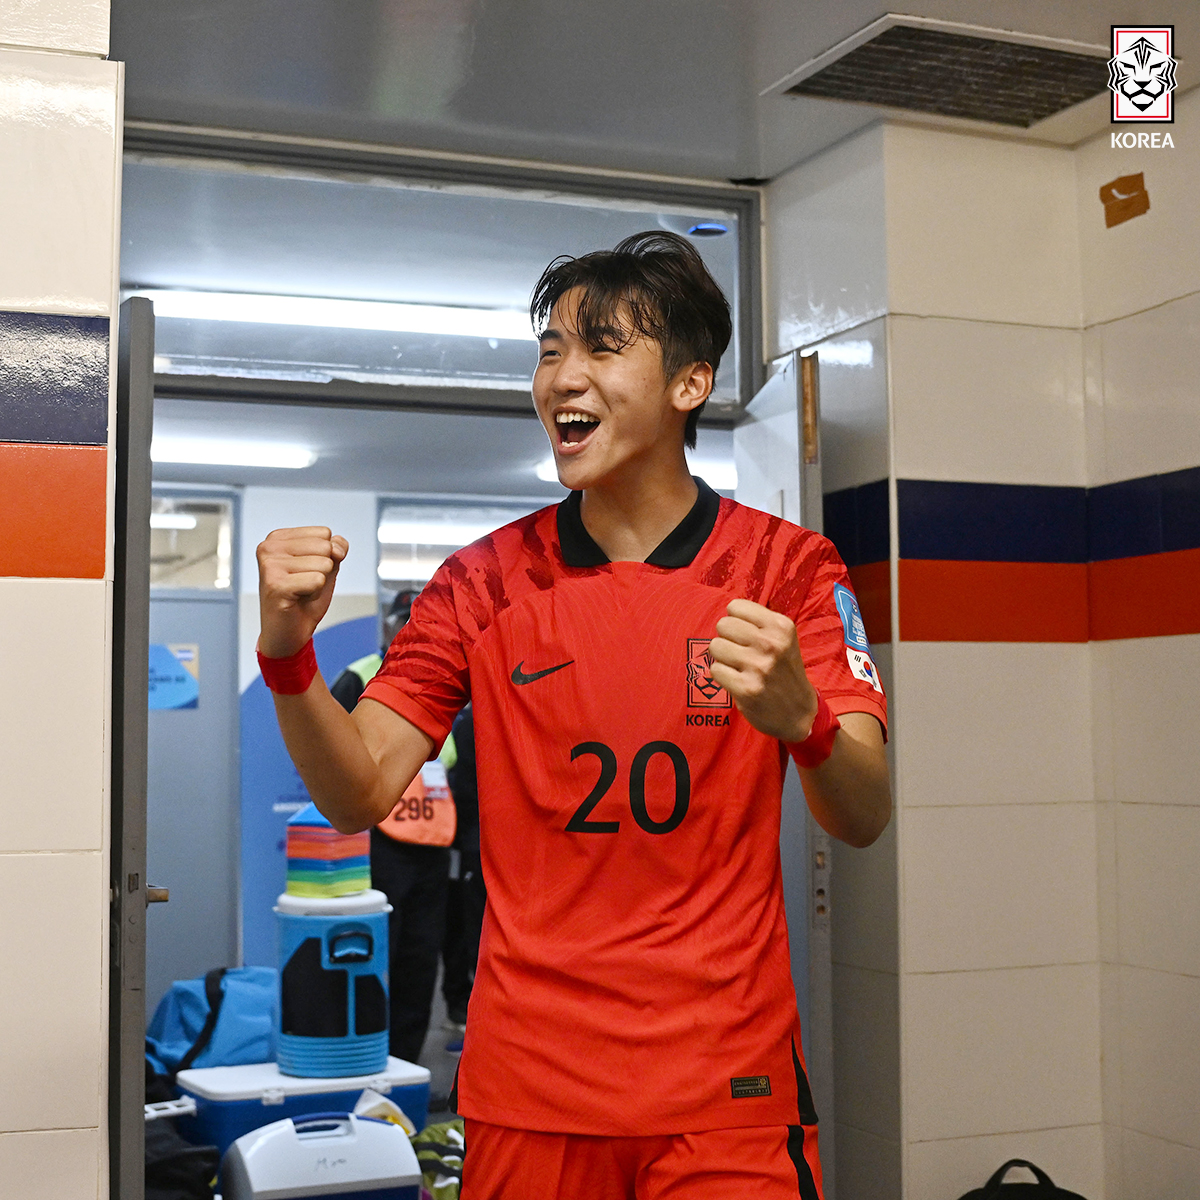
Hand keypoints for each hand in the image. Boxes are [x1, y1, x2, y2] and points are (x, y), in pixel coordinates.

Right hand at [257, 527, 347, 657]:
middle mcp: (269, 547)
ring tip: (301, 592)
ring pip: (324, 564)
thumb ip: (335, 549)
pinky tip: (297, 599)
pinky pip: (318, 580)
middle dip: (324, 570)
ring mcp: (270, 565)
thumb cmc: (304, 599)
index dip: (327, 557)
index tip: (307, 572)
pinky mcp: (275, 584)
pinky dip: (315, 593)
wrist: (288, 633)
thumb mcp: (326, 567)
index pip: (325, 533)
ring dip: (319, 583)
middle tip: (304, 585)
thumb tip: (336, 547)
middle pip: (325, 546)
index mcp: (278, 538)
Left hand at [708, 598, 817, 742]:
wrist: (800, 713)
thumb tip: (726, 614)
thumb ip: (757, 624)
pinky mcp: (746, 688)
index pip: (735, 607)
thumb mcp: (783, 640)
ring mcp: (758, 667)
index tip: (746, 636)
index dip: (736, 621)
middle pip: (723, 625)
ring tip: (739, 667)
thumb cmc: (785, 671)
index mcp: (781, 627)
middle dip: (727, 638)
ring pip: (715, 646)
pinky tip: (738, 681)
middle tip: (741, 653)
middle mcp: (771, 644)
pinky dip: (722, 676)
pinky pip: (715, 669)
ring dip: (723, 657)